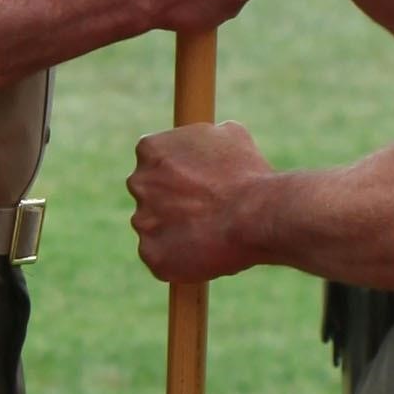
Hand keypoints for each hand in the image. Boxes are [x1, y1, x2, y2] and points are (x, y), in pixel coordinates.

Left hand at [129, 118, 272, 281]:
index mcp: (150, 150)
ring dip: (176, 231)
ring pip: (156, 228)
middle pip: (150, 194)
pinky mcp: (152, 255)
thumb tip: (209, 138)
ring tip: (211, 232)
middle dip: (172, 201)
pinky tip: (206, 252)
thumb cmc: (247, 173)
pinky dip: (181, 259)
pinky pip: (163, 257)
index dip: (177, 172)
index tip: (197, 183)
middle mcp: (138, 183)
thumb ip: (205, 137)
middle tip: (205, 209)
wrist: (255, 215)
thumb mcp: (230, 135)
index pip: (153, 160)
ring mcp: (142, 222)